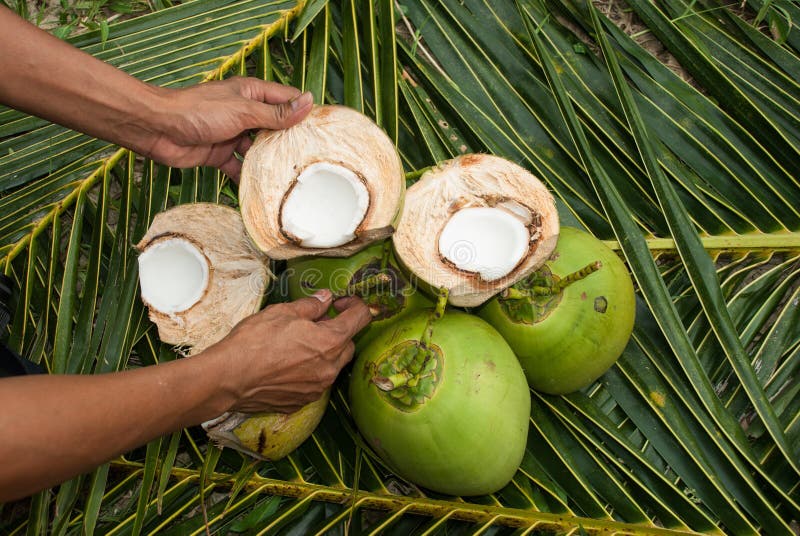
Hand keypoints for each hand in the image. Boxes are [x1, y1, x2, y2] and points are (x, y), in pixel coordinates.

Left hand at [145, 77, 313, 179]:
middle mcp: (244, 112)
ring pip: (259, 149)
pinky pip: (241, 167)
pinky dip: (249, 177)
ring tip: (293, 176)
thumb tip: (307, 103)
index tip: (325, 129)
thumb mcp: (242, 111)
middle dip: (291, 141)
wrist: (158, 129)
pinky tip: (263, 189)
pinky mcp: (221, 153)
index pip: (287, 100)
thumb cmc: (197, 111)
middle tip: (314, 158)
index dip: (305, 112)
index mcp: (251, 94)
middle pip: (275, 127)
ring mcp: (233, 134)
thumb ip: (275, 113)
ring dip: (271, 161)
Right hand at [208, 290, 371, 412]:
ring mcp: (317, 388)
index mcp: (331, 341)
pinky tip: (286, 364)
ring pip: (332, 366)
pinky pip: (314, 383)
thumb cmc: (254, 342)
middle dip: (337, 332)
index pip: (360, 318)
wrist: (229, 379)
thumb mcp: (283, 311)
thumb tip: (325, 299)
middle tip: (314, 323)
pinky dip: (308, 372)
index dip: (353, 305)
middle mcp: (330, 368)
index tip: (339, 303)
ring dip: (323, 353)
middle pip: (348, 345)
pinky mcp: (302, 401)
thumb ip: (311, 305)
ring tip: (296, 344)